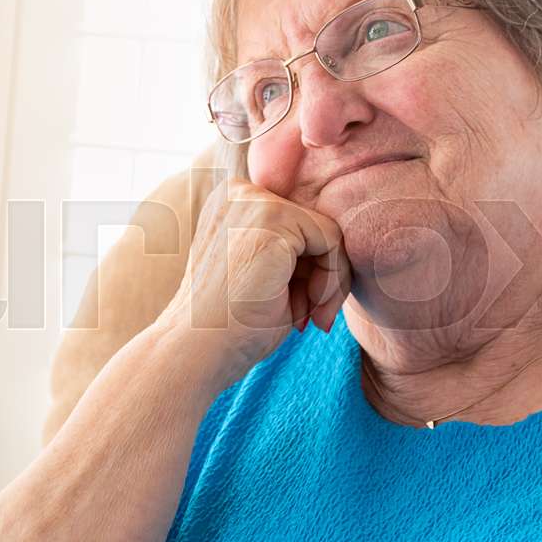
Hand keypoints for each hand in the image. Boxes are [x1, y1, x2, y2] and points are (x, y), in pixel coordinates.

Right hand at [155, 174, 350, 386]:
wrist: (194, 351)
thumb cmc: (228, 325)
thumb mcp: (263, 274)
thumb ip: (293, 250)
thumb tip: (347, 241)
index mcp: (232, 202)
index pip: (298, 225)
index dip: (309, 270)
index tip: (301, 309)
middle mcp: (239, 191)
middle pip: (316, 225)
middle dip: (321, 277)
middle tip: (307, 318)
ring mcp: (254, 200)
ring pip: (330, 232)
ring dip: (329, 282)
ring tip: (307, 318)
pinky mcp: (273, 218)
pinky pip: (333, 240)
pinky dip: (332, 281)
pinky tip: (308, 310)